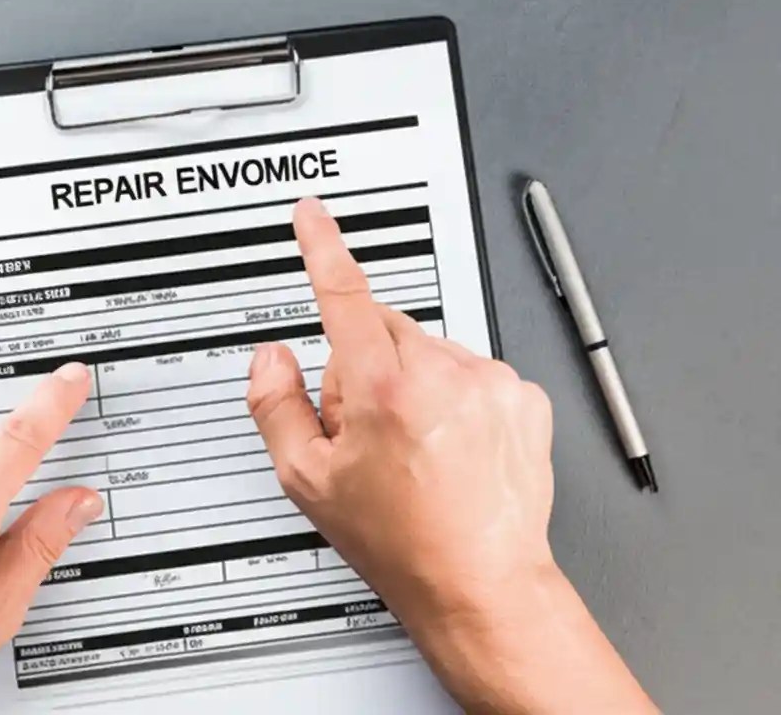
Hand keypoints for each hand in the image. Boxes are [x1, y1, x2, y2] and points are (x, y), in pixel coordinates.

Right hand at [246, 198, 654, 712]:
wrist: (480, 580)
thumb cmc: (401, 541)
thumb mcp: (309, 481)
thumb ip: (277, 406)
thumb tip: (272, 360)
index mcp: (382, 388)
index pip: (343, 294)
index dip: (322, 248)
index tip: (313, 216)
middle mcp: (442, 374)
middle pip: (383, 331)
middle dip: (366, 367)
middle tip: (367, 431)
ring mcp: (490, 383)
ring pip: (429, 351)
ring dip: (413, 381)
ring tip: (414, 446)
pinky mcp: (523, 397)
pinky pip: (472, 372)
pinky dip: (455, 396)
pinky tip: (448, 445)